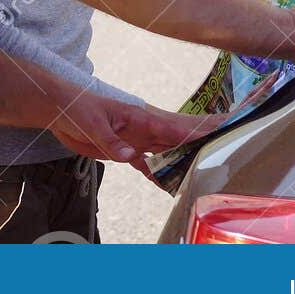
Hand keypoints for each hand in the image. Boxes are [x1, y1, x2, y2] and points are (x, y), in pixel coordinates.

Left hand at [47, 92, 233, 164]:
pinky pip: (149, 164)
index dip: (203, 130)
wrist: (57, 109)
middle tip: (237, 141)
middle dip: (209, 138)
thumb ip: (111, 140)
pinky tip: (172, 186)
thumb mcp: (92, 122)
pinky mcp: (125, 150)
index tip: (227, 132)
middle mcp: (146, 129)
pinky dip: (161, 175)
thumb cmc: (76, 106)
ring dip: (189, 159)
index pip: (179, 126)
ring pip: (170, 151)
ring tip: (212, 168)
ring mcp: (138, 140)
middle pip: (183, 135)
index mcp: (142, 118)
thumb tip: (131, 157)